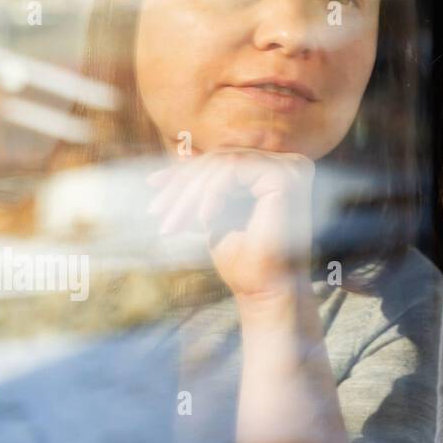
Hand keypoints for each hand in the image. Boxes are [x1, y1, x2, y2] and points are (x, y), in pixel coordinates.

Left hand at [148, 149, 314, 300]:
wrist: (263, 290)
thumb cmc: (243, 258)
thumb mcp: (215, 212)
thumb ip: (207, 184)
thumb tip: (185, 152)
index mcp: (278, 171)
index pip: (225, 160)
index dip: (185, 172)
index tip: (152, 185)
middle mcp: (290, 164)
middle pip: (222, 158)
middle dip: (183, 185)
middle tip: (157, 213)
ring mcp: (291, 168)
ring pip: (225, 162)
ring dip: (191, 193)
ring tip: (175, 223)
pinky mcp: (285, 177)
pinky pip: (235, 169)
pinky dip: (212, 192)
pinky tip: (205, 220)